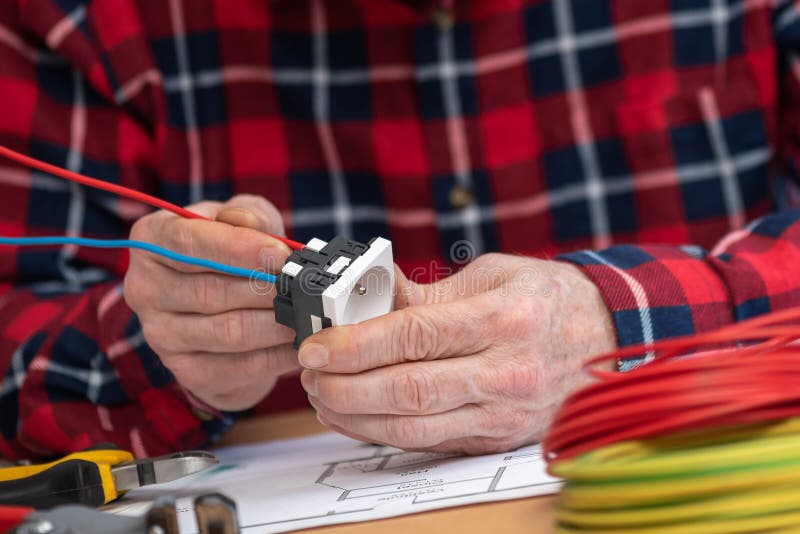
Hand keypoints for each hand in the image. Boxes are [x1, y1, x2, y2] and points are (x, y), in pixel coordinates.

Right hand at [123, 194, 298, 410]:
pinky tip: (301, 343)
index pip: (188, 242)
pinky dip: (277, 356)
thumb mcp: (243, 221)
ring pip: (228, 331)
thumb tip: (250, 222)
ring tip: (309, 314)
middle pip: (211, 291)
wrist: (225, 308)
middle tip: (306, 288)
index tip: (281, 254)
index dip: (238, 248)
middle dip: (267, 290)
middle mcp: (146, 288)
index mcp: (152, 239)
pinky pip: (239, 365)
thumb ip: (249, 215)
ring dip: (276, 324)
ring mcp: (162, 334)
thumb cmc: (234, 254)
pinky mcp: (187, 370)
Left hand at [298, 253, 615, 453]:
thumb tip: (368, 299)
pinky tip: (357, 415)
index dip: (358, 344)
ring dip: (357, 416)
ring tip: (323, 395)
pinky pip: (430, 442)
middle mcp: (507, 372)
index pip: (416, 336)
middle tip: (310, 373)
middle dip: (345, 386)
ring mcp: (504, 412)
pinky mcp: (498, 437)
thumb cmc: (547, 298)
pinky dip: (384, 432)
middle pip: (409, 389)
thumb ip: (428, 294)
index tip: (317, 345)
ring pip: (415, 427)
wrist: (606, 337)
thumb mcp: (494, 274)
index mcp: (504, 318)